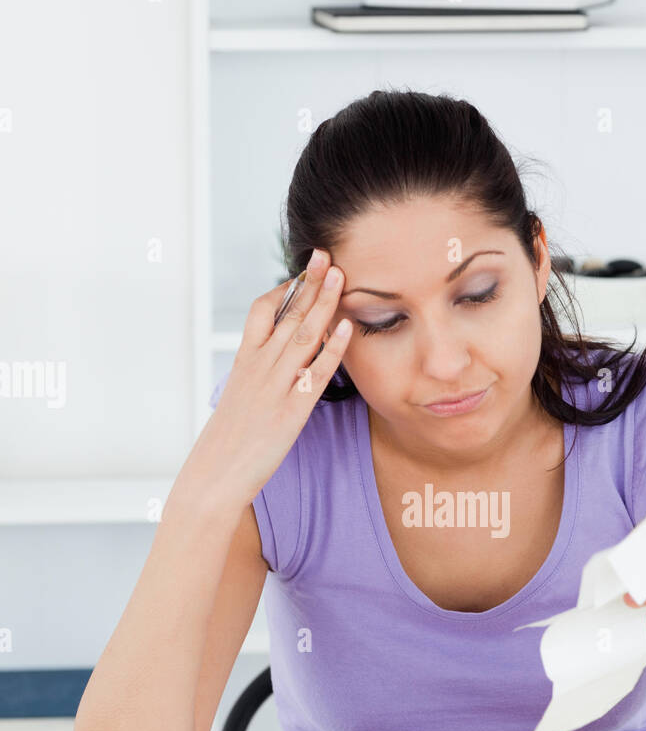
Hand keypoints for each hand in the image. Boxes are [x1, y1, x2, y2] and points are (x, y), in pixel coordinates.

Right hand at [176, 248, 351, 513]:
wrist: (214, 475)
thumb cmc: (226, 445)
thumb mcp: (236, 402)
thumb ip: (254, 381)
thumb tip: (269, 370)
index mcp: (243, 363)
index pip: (261, 312)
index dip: (283, 289)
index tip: (302, 272)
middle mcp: (258, 368)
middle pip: (287, 315)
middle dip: (309, 283)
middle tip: (326, 254)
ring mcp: (274, 387)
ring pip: (302, 335)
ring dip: (324, 303)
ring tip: (340, 275)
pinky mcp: (291, 410)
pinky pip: (315, 372)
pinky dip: (333, 347)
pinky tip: (346, 327)